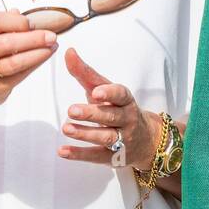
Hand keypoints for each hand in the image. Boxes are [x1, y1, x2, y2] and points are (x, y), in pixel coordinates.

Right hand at [0, 10, 57, 111]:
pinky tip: (43, 58)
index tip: (32, 23)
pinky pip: (18, 76)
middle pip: (6, 42)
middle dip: (33, 38)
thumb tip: (22, 14)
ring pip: (13, 62)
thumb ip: (5, 24)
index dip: (17, 21)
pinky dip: (33, 65)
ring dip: (36, 54)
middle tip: (50, 36)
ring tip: (50, 47)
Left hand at [59, 46, 160, 167]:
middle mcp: (127, 120)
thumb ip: (85, 73)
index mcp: (125, 101)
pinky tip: (63, 151)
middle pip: (111, 116)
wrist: (146, 140)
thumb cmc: (117, 108)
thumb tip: (67, 51)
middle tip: (71, 110)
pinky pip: (97, 156)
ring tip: (66, 128)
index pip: (121, 95)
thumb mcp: (104, 90)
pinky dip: (80, 154)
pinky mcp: (113, 157)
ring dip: (86, 133)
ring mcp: (122, 140)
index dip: (110, 93)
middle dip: (92, 114)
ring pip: (106, 137)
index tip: (95, 91)